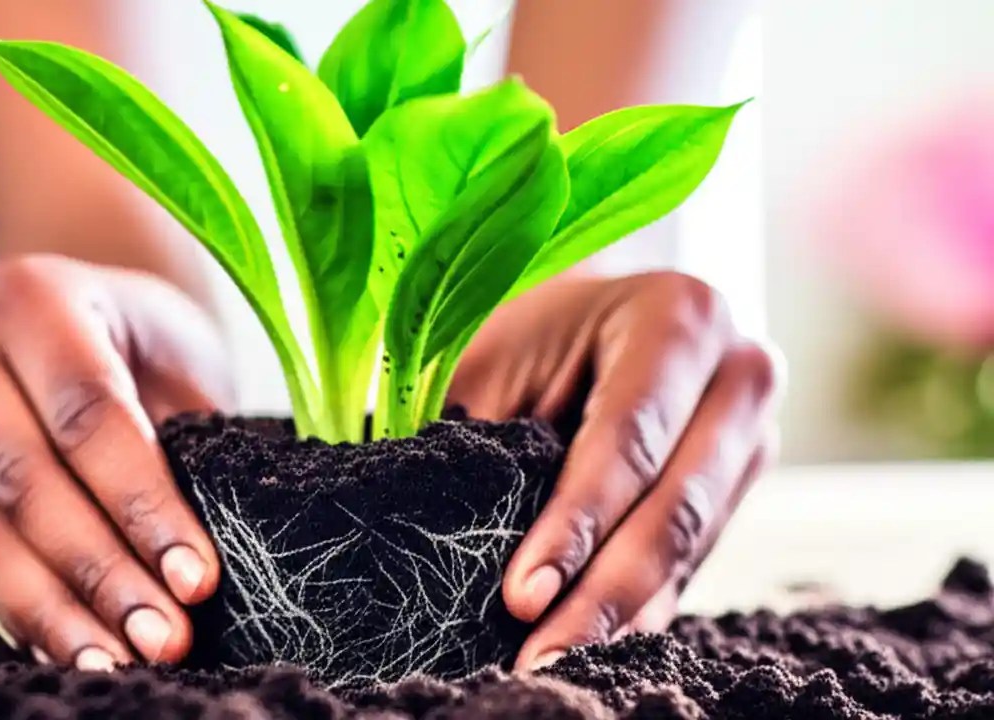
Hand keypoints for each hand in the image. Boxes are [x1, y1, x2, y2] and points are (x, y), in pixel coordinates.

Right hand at [0, 255, 231, 668]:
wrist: (76, 314)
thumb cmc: (148, 340)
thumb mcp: (182, 355)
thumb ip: (189, 436)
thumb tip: (197, 561)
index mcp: (33, 296)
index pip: (88, 416)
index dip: (144, 505)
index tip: (197, 577)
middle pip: (28, 480)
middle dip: (103, 571)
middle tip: (165, 638)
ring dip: (59, 610)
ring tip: (122, 662)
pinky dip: (24, 612)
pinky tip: (73, 651)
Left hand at [449, 272, 780, 669]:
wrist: (595, 316)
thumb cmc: (531, 332)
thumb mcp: (501, 356)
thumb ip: (490, 435)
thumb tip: (459, 539)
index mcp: (680, 318)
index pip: (627, 439)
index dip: (575, 525)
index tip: (523, 597)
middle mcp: (740, 373)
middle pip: (675, 505)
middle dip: (602, 592)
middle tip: (540, 655)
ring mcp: (755, 435)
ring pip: (691, 545)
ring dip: (623, 613)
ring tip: (558, 660)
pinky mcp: (742, 487)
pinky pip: (696, 560)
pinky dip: (643, 608)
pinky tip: (598, 646)